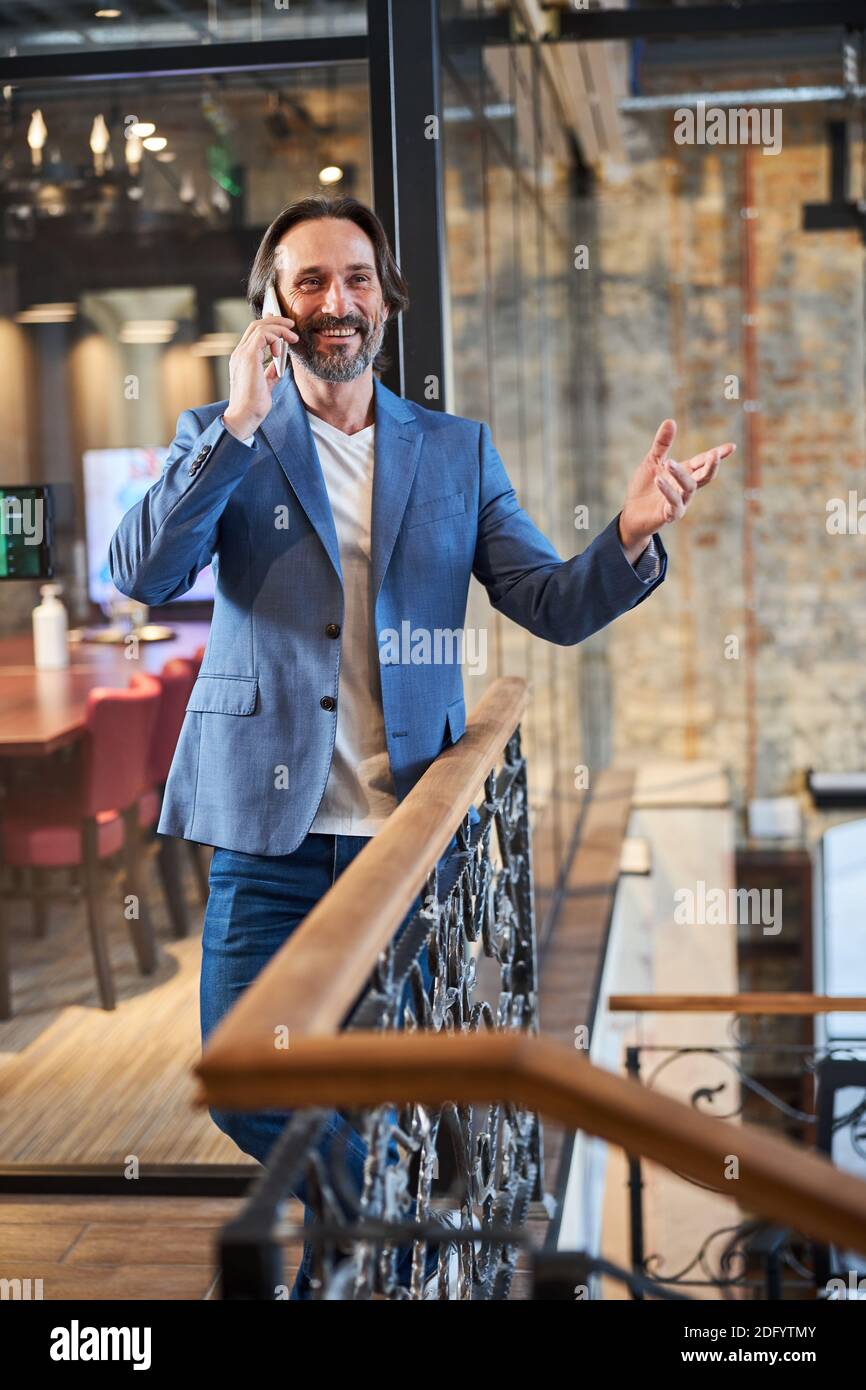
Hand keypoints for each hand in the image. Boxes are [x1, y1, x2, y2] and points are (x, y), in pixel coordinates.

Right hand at [223, 314, 298, 439]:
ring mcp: (242, 354)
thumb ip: (270, 372)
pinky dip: (276, 337)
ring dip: (279, 328)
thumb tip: (279, 364)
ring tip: (292, 336)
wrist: (245, 416)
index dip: (269, 326)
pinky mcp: (249, 357)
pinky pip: (263, 335)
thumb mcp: (266, 384)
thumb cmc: (253, 405)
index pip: (254, 334)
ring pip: (260, 327)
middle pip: (256, 325)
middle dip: (275, 321)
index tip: (284, 327)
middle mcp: (239, 353)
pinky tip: (284, 348)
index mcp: (242, 359)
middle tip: (291, 325)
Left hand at [618, 419, 735, 557]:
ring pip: (689, 487)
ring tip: (669, 463)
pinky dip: (667, 491)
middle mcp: (686, 488)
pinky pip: (673, 502)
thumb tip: (670, 420)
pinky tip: (659, 480)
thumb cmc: (645, 488)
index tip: (731, 447)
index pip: (703, 462)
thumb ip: (662, 444)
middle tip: (714, 454)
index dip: (717, 454)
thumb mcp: (652, 461)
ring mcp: (681, 502)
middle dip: (711, 466)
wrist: (632, 514)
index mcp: (685, 473)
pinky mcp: (670, 514)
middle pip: (705, 476)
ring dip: (680, 474)